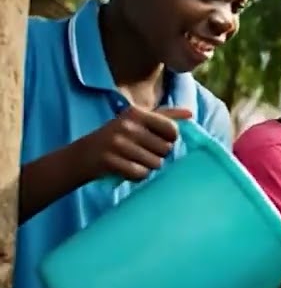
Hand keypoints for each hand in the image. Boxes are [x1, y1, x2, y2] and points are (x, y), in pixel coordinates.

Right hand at [77, 106, 192, 181]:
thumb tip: (190, 113)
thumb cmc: (118, 136)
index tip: (158, 140)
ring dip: (148, 166)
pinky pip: (141, 174)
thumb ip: (165, 116)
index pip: (172, 129)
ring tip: (133, 160)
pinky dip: (138, 175)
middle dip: (158, 154)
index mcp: (136, 112)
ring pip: (156, 164)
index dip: (170, 139)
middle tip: (142, 152)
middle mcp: (127, 126)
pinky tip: (127, 168)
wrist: (84, 154)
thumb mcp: (138, 120)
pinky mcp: (111, 161)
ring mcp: (117, 143)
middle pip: (166, 149)